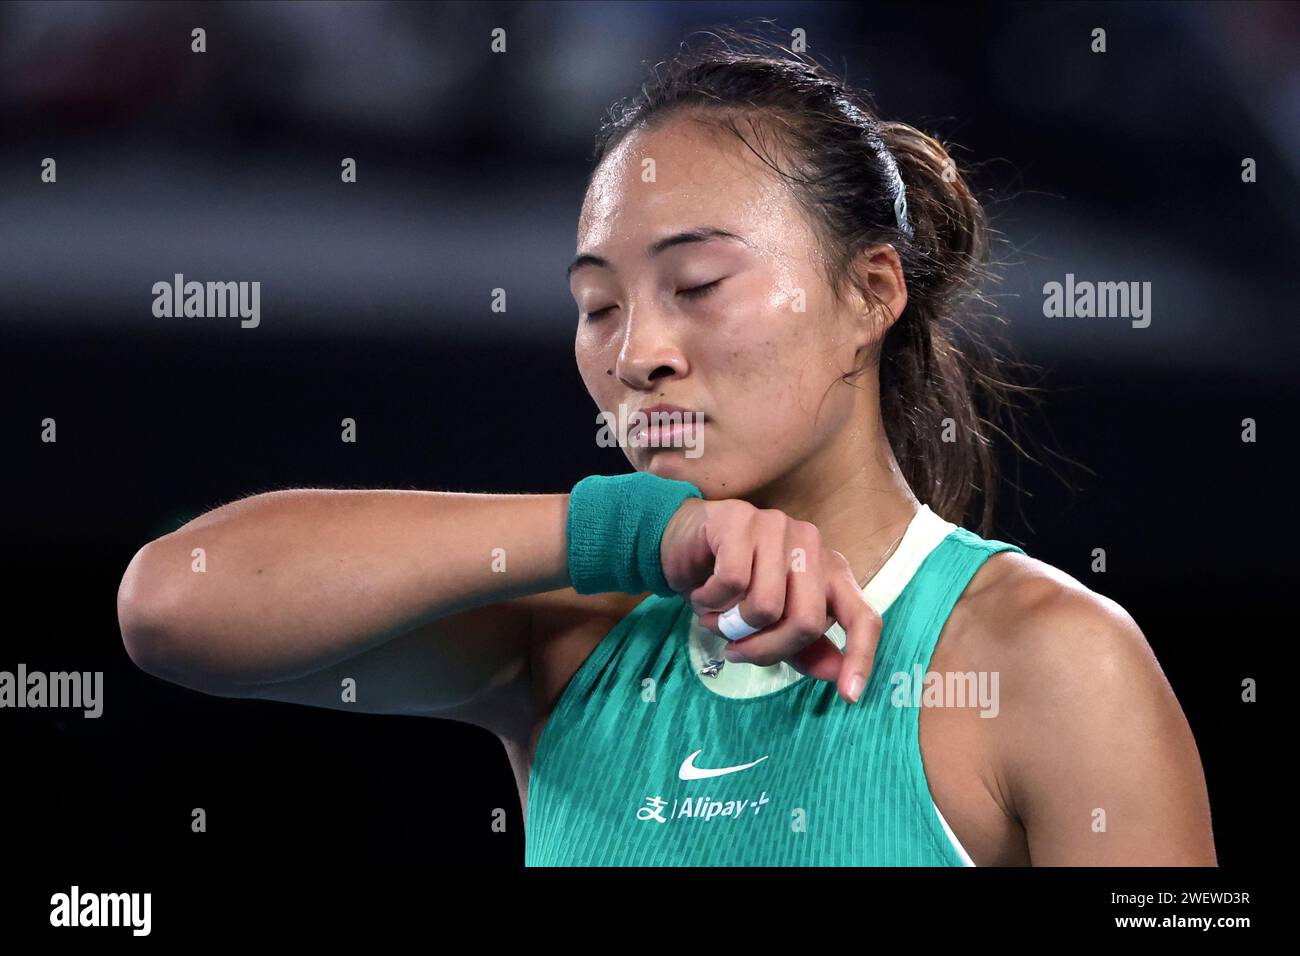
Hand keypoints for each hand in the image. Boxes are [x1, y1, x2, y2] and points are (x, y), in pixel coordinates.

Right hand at [660, 498, 881, 702]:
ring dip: (729, 625)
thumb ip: (804, 647)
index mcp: (830, 571)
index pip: (862, 616)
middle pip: (807, 621)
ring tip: (715, 616)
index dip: (861, 656)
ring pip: (765, 606)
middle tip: (735, 650)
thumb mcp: (772, 622)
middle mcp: (812, 545)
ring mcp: (778, 527)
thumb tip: (836, 676)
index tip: (849, 696)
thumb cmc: (733, 583)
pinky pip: (731, 582)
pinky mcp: (741, 520)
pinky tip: (701, 595)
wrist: (682, 542)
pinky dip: (709, 602)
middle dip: (766, 649)